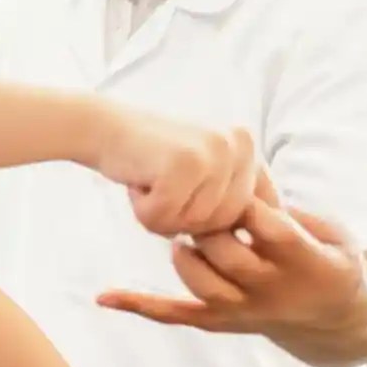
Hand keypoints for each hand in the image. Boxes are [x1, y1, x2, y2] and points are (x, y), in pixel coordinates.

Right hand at [91, 108, 260, 235]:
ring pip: (195, 226)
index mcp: (247, 147)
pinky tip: (138, 183)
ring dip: (162, 217)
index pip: (246, 216)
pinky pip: (166, 220)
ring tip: (149, 184)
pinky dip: (144, 212)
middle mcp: (238, 145)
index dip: (209, 219)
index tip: (181, 192)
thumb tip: (264, 238)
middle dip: (184, 219)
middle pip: (222, 225)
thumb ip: (233, 195)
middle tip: (160, 188)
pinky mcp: (184, 163)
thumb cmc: (150, 161)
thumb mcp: (204, 174)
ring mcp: (214, 152)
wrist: (102, 128)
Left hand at [96, 200, 366, 345]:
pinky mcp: (220, 322)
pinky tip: (105, 295)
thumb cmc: (328, 258)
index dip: (248, 204)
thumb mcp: (332, 230)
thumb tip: (252, 177)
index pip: (271, 230)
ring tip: (181, 233)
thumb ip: (293, 205)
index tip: (237, 184)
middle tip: (198, 201)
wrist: (331, 319)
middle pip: (230, 257)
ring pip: (203, 285)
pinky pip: (176, 315)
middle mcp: (272, 291)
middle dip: (209, 225)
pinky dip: (139, 304)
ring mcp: (244, 310)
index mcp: (306, 262)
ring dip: (185, 256)